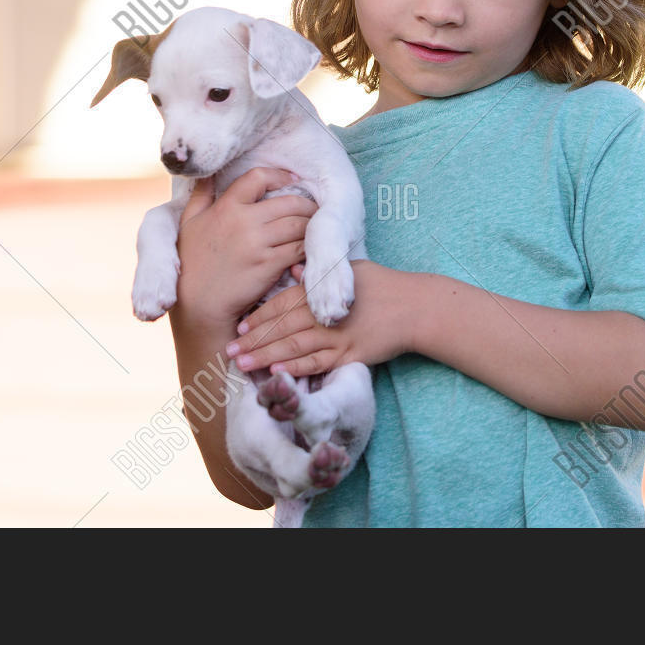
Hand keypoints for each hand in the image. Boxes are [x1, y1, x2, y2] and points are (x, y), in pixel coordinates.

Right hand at [173, 167, 317, 331]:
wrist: (197, 304)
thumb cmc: (191, 263)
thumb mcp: (188, 223)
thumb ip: (200, 196)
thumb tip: (208, 174)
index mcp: (226, 207)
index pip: (258, 177)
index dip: (280, 175)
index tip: (293, 180)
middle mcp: (243, 221)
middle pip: (289, 202)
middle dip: (306, 204)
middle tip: (314, 209)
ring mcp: (258, 243)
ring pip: (299, 224)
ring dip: (311, 225)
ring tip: (315, 228)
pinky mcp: (269, 264)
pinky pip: (299, 248)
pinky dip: (308, 247)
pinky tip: (309, 248)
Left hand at [225, 259, 411, 376]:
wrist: (415, 307)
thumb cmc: (382, 285)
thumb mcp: (349, 270)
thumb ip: (318, 275)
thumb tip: (292, 272)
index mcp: (321, 291)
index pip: (281, 303)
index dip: (258, 317)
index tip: (240, 327)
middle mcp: (324, 313)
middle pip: (281, 327)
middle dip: (253, 340)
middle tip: (229, 350)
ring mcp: (337, 336)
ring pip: (293, 348)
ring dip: (265, 357)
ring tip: (243, 365)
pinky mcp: (350, 355)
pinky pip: (317, 364)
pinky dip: (295, 369)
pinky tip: (276, 374)